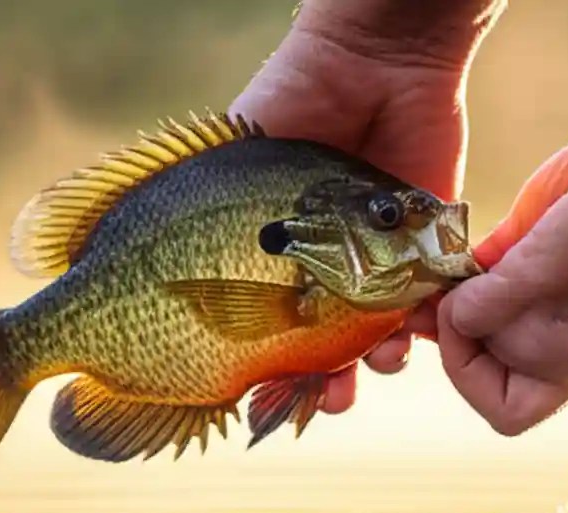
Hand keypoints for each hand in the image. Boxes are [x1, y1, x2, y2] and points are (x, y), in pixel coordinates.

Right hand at [229, 0, 504, 412]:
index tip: (265, 395)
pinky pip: (429, 298)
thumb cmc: (290, 102)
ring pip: (377, 328)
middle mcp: (324, 255)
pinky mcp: (427, 237)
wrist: (374, 56)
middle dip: (324, 378)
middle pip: (323, 337)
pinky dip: (423, 325)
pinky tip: (412, 338)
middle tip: (325, 402)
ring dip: (374, 358)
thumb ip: (201, 231)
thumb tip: (138, 301)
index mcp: (274, 246)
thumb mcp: (233, 168)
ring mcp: (377, 250)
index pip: (266, 322)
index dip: (268, 365)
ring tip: (375, 369)